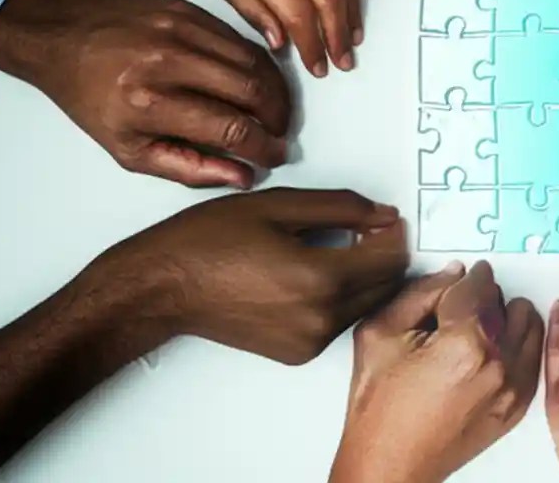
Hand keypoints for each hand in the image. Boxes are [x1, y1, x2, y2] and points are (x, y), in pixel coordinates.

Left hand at [0, 0, 290, 188]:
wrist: (60, 34)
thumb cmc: (89, 96)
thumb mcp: (128, 149)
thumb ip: (188, 168)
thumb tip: (243, 176)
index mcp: (149, 103)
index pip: (230, 129)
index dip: (263, 147)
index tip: (274, 155)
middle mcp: (168, 62)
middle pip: (252, 91)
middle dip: (277, 119)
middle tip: (280, 134)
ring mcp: (180, 30)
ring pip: (253, 62)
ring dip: (275, 91)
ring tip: (275, 111)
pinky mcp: (187, 10)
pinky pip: (238, 39)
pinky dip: (257, 63)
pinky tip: (258, 81)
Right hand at [98, 188, 405, 364]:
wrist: (163, 288)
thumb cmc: (207, 243)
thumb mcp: (278, 205)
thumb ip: (341, 208)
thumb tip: (383, 214)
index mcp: (320, 279)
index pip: (391, 257)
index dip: (394, 232)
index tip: (383, 217)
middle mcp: (320, 318)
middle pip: (386, 284)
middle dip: (384, 254)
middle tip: (363, 229)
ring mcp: (310, 341)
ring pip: (367, 304)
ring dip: (365, 276)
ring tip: (333, 249)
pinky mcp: (299, 352)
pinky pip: (340, 321)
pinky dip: (341, 297)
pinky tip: (313, 275)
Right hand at [331, 261, 542, 482]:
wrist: (390, 463)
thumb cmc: (379, 410)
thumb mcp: (379, 333)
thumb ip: (419, 293)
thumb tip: (452, 274)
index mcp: (464, 343)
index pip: (479, 285)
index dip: (468, 276)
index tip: (465, 276)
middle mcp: (497, 365)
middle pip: (505, 302)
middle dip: (483, 299)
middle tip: (456, 310)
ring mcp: (511, 389)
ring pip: (527, 325)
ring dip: (506, 318)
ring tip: (477, 328)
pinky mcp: (516, 406)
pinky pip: (532, 356)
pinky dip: (518, 345)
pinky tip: (492, 348)